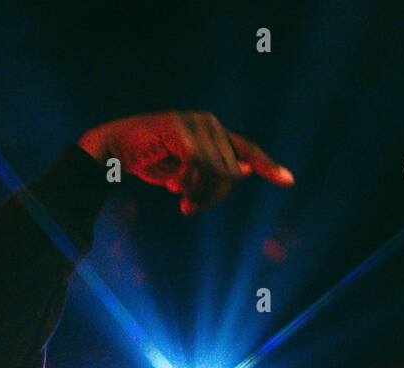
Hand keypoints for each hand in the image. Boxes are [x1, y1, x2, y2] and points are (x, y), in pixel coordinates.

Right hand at [78, 110, 293, 213]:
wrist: (115, 149)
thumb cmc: (151, 160)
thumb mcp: (186, 173)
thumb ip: (212, 172)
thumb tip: (241, 173)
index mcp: (214, 132)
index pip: (247, 150)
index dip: (267, 166)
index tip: (289, 181)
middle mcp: (210, 123)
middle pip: (232, 172)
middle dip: (213, 197)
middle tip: (189, 207)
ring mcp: (195, 123)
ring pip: (217, 172)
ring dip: (199, 193)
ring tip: (180, 198)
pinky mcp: (180, 130)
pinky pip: (198, 165)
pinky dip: (187, 182)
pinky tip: (173, 186)